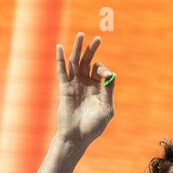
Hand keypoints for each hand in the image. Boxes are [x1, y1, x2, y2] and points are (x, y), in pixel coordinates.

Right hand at [55, 31, 113, 147]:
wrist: (77, 137)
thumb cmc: (93, 126)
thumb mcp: (106, 109)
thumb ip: (109, 91)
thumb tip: (112, 74)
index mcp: (97, 88)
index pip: (100, 71)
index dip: (103, 70)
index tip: (105, 75)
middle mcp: (86, 84)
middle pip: (88, 62)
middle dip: (92, 50)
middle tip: (98, 39)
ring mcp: (74, 85)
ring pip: (75, 63)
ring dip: (77, 49)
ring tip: (80, 35)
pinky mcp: (64, 88)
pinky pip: (62, 71)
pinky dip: (61, 59)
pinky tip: (61, 47)